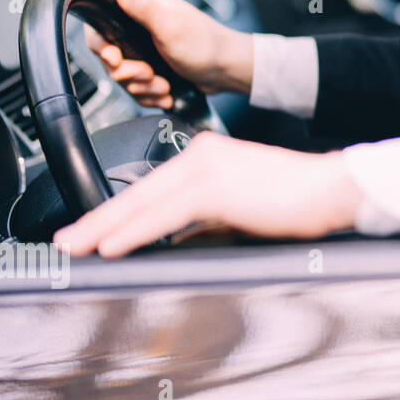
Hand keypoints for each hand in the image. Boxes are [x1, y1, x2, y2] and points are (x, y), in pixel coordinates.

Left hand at [53, 133, 362, 256]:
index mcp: (209, 154)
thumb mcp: (240, 211)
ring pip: (144, 201)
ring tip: (79, 246)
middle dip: (99, 219)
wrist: (330, 189)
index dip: (118, 211)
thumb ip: (206, 220)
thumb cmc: (297, 200)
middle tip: (68, 240)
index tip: (94, 230)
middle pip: (139, 190)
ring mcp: (208, 167)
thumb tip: (178, 239)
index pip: (152, 186)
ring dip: (106, 226)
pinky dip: (135, 231)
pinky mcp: (215, 187)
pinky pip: (164, 213)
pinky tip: (114, 245)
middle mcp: (203, 153)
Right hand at [85, 0, 253, 108]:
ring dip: (142, 87)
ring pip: (122, 75)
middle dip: (129, 74)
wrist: (228, 71)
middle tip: (149, 75)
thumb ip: (142, 6)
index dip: (102, 48)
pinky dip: (150, 95)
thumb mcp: (170, 26)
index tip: (116, 59)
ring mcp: (144, 46)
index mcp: (141, 4)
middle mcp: (139, 22)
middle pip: (108, 56)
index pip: (99, 25)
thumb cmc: (206, 46)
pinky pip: (136, 87)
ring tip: (163, 85)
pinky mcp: (151, 65)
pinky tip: (166, 92)